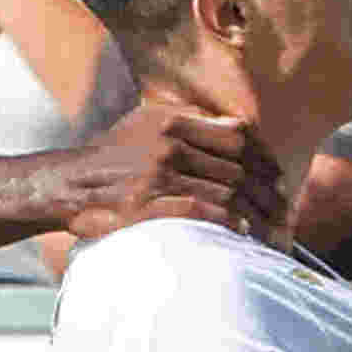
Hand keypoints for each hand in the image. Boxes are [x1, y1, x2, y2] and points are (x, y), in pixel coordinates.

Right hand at [60, 103, 282, 242]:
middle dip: (268, 193)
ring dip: (255, 213)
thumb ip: (190, 121)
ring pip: (225, 192)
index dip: (265, 160)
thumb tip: (238, 128)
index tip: (279, 179)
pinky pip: (200, 212)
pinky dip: (227, 222)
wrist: (66, 185)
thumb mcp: (146, 123)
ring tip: (273, 230)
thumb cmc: (111, 155)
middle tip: (285, 212)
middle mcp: (168, 146)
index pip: (237, 137)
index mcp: (171, 123)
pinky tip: (242, 231)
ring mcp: (156, 177)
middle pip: (237, 168)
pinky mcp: (145, 207)